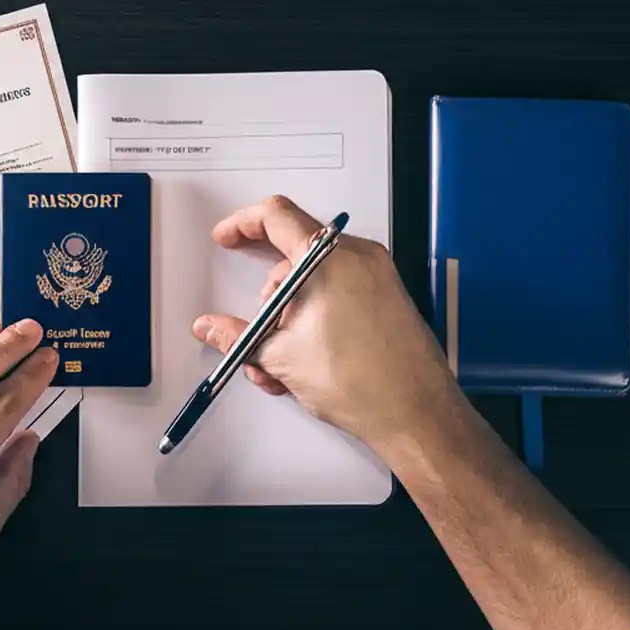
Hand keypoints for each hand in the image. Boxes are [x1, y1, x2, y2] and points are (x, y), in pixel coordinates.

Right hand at [191, 195, 460, 449]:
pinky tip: (307, 359)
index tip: (228, 237)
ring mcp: (377, 276)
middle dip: (268, 296)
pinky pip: (340, 292)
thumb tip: (212, 328)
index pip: (276, 215)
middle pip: (293, 256)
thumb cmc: (366, 384)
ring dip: (290, 315)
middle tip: (259, 330)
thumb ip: (238, 335)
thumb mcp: (283, 357)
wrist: (417, 414)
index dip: (242, 223)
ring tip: (285, 361)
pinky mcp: (387, 296)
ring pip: (315, 280)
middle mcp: (358, 258)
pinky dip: (315, 318)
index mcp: (328, 258)